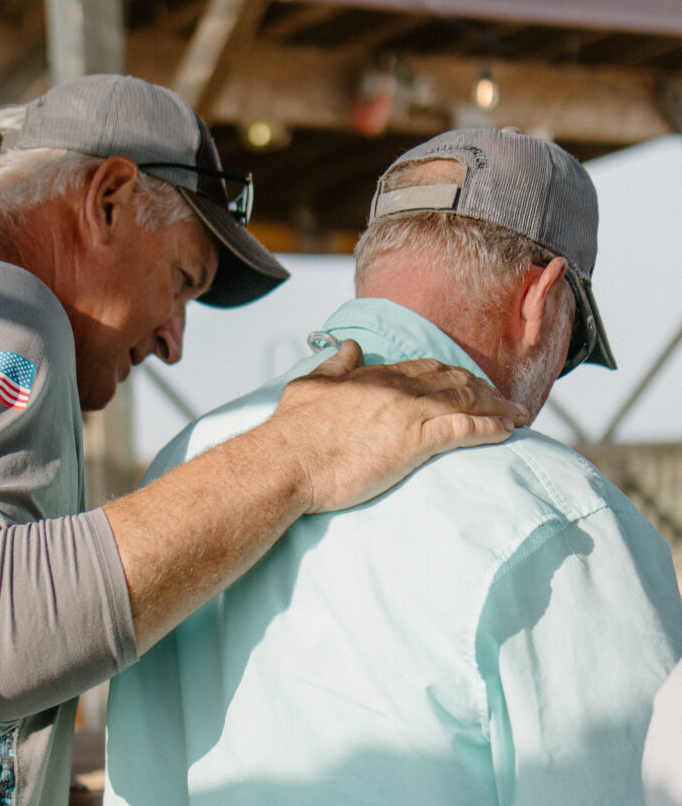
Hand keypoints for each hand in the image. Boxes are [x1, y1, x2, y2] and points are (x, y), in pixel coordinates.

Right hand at [267, 340, 527, 513]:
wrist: (286, 460)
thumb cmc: (292, 430)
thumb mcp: (310, 384)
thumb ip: (336, 364)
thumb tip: (350, 345)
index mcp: (374, 375)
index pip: (426, 368)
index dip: (454, 375)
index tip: (469, 382)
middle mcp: (398, 388)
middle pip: (454, 380)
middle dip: (484, 389)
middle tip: (503, 399)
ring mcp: (409, 413)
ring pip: (466, 401)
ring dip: (497, 406)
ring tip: (518, 414)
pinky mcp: (414, 442)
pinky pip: (465, 429)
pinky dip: (491, 427)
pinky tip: (509, 430)